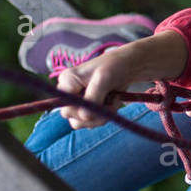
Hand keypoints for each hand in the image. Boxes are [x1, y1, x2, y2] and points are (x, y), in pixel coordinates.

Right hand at [54, 30, 188, 129]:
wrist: (126, 68)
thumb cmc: (114, 67)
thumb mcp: (104, 79)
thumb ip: (93, 97)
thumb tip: (84, 116)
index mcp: (67, 80)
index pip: (63, 103)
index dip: (79, 107)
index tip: (97, 102)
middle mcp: (68, 92)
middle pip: (70, 116)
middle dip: (93, 113)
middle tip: (110, 102)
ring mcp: (76, 102)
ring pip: (81, 122)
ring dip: (101, 115)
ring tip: (112, 100)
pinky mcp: (86, 109)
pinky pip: (91, 122)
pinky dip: (105, 116)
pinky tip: (111, 102)